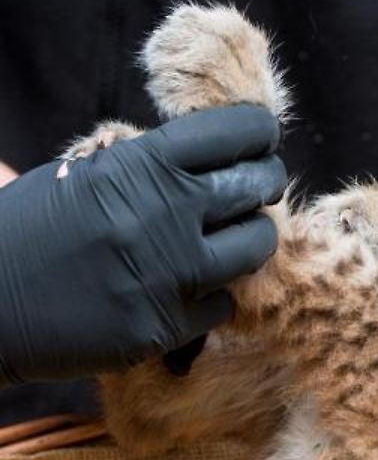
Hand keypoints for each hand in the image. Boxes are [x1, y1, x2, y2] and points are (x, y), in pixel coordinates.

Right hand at [0, 105, 285, 383]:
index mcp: (140, 166)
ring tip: (235, 238)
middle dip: (265, 182)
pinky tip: (189, 289)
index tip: (264, 139)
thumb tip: (221, 154)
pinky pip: (221, 304)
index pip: (235, 133)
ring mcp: (166, 274)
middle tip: (260, 186)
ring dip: (251, 240)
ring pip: (255, 248)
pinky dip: (211, 295)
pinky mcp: (162, 327)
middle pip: (257, 187)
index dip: (258, 133)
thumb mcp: (84, 173)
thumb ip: (151, 165)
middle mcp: (162, 215)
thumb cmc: (29, 231)